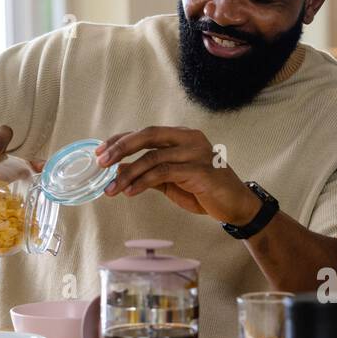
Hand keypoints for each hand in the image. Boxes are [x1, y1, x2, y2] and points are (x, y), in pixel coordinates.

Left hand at [95, 126, 260, 223]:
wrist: (236, 205)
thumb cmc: (205, 191)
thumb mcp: (173, 180)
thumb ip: (150, 172)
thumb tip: (120, 170)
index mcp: (182, 136)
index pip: (146, 132)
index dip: (121, 140)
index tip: (100, 152)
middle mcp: (189, 139)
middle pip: (148, 135)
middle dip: (120, 148)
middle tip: (100, 163)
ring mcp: (196, 153)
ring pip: (152, 157)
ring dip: (127, 174)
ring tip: (111, 189)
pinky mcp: (199, 171)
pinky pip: (163, 173)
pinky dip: (143, 182)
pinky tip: (130, 192)